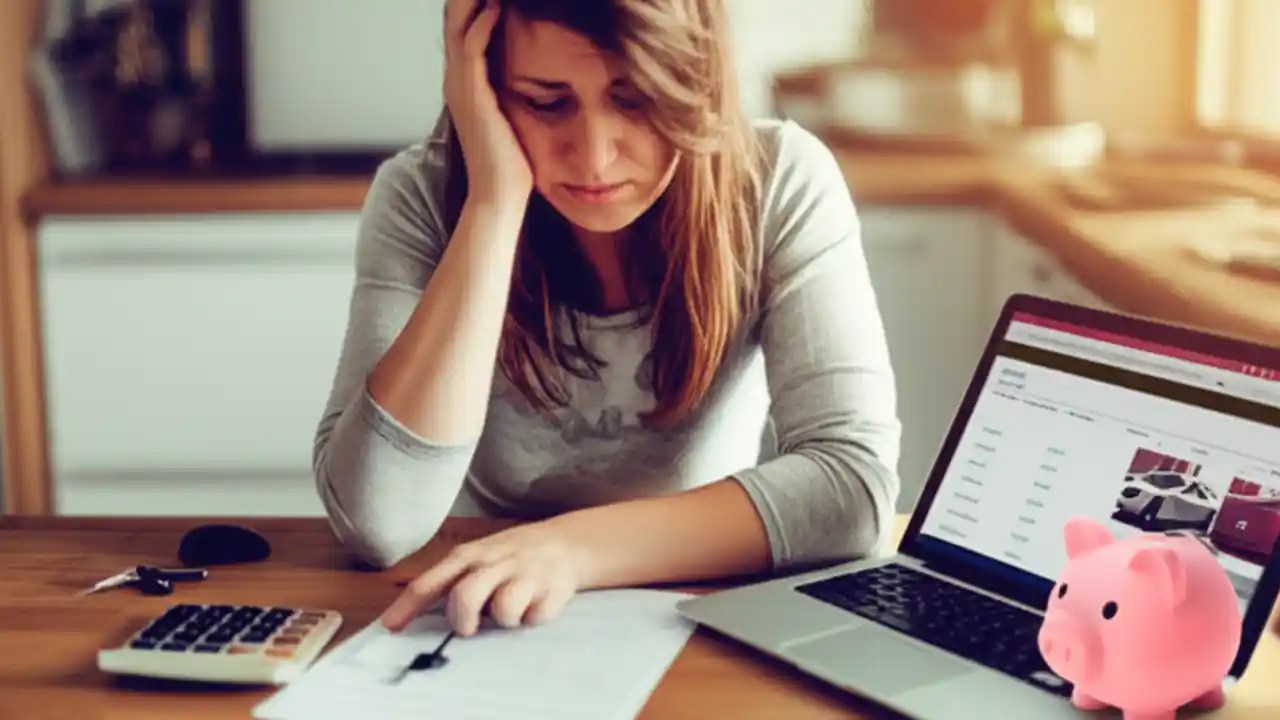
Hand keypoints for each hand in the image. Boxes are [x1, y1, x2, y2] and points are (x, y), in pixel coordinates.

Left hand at [380, 521, 585, 635]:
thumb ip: (451, 581)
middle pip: (465, 596)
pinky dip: (531, 619)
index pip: (431, 582)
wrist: (566, 543)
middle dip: (463, 619)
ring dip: (504, 619)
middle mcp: (494, 563)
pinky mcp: (551, 591)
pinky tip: (534, 606)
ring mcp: (524, 575)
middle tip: (468, 628)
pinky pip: (534, 617)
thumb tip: (411, 616)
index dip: (409, 607)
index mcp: (469, 555)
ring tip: (510, 613)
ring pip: (503, 608)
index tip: (392, 628)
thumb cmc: (511, 555)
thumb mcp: (479, 556)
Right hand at [445, 0, 532, 204]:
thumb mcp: (510, 118)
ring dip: (471, 2)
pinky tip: (497, 7)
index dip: (472, 5)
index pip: (462, 31)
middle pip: (454, 21)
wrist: (500, 194)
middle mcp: (456, 81)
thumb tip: (531, 82)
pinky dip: (483, 24)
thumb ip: (510, 96)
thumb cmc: (511, 162)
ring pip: (457, 28)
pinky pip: (472, 49)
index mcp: (464, 84)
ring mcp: (460, 87)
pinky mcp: (472, 96)